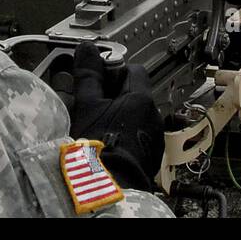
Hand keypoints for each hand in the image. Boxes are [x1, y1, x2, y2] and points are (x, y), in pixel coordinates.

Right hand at [69, 42, 164, 190]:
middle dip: (110, 95)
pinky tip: (104, 142)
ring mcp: (153, 138)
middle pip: (133, 93)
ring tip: (93, 125)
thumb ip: (88, 75)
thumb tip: (87, 50)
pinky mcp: (148, 156)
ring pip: (134, 116)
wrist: (109, 189)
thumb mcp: (87, 105)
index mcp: (142, 99)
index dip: (112, 71)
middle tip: (89, 103)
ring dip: (115, 115)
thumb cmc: (100, 148)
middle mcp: (153, 116)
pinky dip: (121, 134)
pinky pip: (136, 136)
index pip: (133, 69)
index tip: (95, 79)